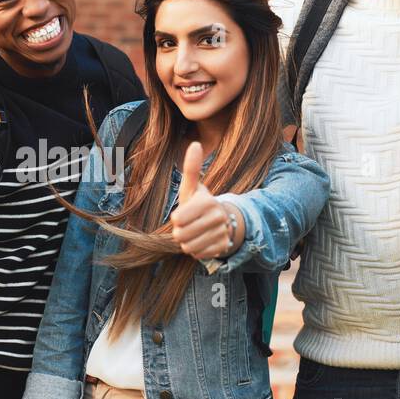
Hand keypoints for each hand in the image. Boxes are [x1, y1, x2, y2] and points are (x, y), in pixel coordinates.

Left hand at [171, 141, 239, 258]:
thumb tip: (195, 144)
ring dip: (187, 242)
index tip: (184, 213)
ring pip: (188, 247)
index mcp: (207, 202)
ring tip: (195, 232)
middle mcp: (218, 217)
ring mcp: (222, 233)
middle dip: (180, 232)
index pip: (177, 219)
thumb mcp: (192, 188)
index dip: (177, 218)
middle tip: (189, 225)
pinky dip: (196, 250)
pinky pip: (198, 255)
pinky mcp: (222, 247)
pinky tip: (203, 241)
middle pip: (181, 235)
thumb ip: (191, 168)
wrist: (221, 221)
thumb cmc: (199, 203)